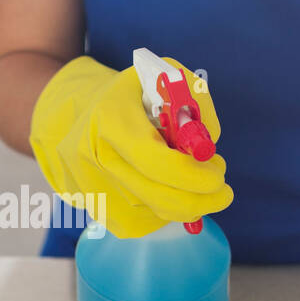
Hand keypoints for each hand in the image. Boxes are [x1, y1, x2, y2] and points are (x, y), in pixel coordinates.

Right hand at [29, 55, 232, 237]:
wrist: (77, 112)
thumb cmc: (131, 95)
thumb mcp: (166, 77)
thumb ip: (195, 104)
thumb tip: (207, 150)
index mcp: (109, 116)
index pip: (155, 160)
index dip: (193, 175)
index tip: (218, 174)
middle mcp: (92, 154)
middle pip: (153, 195)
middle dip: (198, 200)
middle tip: (222, 194)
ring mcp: (87, 183)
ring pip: (149, 214)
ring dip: (183, 206)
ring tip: (195, 184)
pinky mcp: (90, 205)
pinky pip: (136, 223)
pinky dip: (161, 213)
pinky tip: (167, 192)